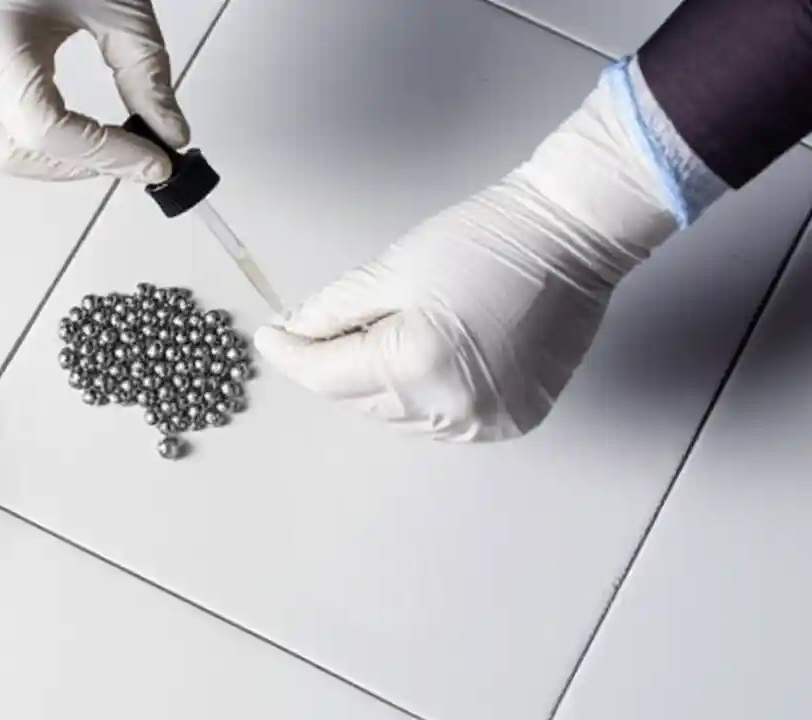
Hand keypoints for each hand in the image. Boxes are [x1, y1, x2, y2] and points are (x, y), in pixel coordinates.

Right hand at [0, 0, 188, 182]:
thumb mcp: (119, 5)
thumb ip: (147, 75)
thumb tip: (168, 132)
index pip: (46, 128)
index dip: (103, 155)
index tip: (150, 161)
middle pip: (14, 151)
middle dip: (81, 166)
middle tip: (136, 159)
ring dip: (56, 161)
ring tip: (108, 149)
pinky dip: (34, 140)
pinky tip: (72, 133)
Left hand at [254, 71, 685, 441]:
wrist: (569, 236)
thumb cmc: (488, 241)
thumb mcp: (391, 270)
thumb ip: (334, 311)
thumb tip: (295, 332)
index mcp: (414, 367)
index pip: (326, 377)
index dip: (291, 356)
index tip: (270, 338)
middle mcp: (450, 408)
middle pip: (359, 401)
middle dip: (334, 367)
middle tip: (322, 330)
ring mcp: (485, 422)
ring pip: (398, 416)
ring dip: (377, 385)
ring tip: (387, 335)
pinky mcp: (511, 421)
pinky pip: (442, 420)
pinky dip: (421, 395)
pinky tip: (425, 359)